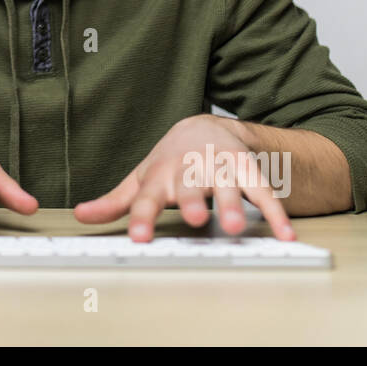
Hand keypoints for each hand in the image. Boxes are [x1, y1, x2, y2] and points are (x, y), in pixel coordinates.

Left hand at [73, 114, 295, 241]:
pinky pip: (265, 192)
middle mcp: (191, 170)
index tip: (139, 238)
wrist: (206, 127)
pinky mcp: (249, 171)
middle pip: (191, 187)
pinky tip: (286, 234)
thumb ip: (115, 202)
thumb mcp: (142, 178)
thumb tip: (81, 216)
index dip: (142, 217)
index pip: (147, 198)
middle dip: (193, 201)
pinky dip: (276, 212)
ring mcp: (222, 168)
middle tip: (195, 219)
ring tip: (234, 227)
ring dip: (232, 205)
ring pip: (228, 187)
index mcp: (161, 176)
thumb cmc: (170, 163)